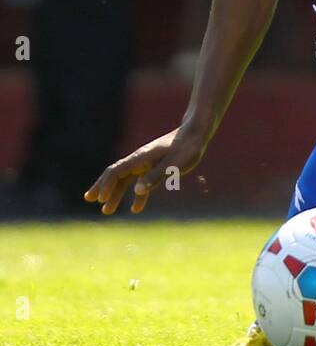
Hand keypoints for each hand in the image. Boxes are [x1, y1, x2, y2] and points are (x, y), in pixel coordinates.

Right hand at [84, 124, 209, 215]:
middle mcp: (139, 160)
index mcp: (141, 157)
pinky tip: (136, 209)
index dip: (106, 185)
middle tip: (89, 199)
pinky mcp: (154, 167)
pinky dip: (136, 195)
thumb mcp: (173, 165)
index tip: (100, 199)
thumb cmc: (186, 148)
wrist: (195, 135)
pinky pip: (140, 182)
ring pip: (125, 180)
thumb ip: (155, 177)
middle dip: (102, 187)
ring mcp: (146, 163)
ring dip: (115, 194)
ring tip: (106, 211)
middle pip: (115, 174)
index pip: (118, 171)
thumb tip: (136, 190)